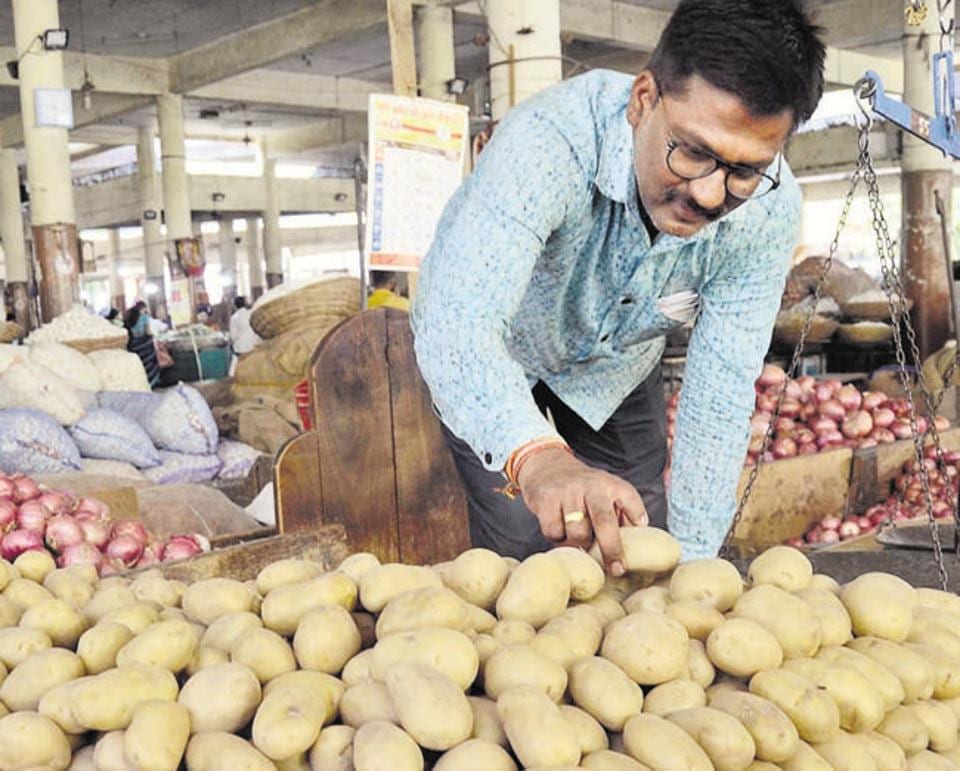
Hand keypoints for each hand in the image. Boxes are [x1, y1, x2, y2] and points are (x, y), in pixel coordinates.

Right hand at [517, 448, 647, 575]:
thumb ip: (622, 515)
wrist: (546, 466)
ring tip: (579, 538)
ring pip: (578, 533)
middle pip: (604, 521)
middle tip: (617, 569)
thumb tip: (636, 547)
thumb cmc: (582, 488)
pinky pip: (554, 532)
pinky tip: (560, 529)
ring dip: (579, 543)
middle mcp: (591, 486)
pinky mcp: (546, 500)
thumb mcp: (606, 492)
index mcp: (610, 485)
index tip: (640, 530)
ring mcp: (568, 492)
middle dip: (611, 549)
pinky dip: (558, 538)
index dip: (637, 515)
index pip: (629, 498)